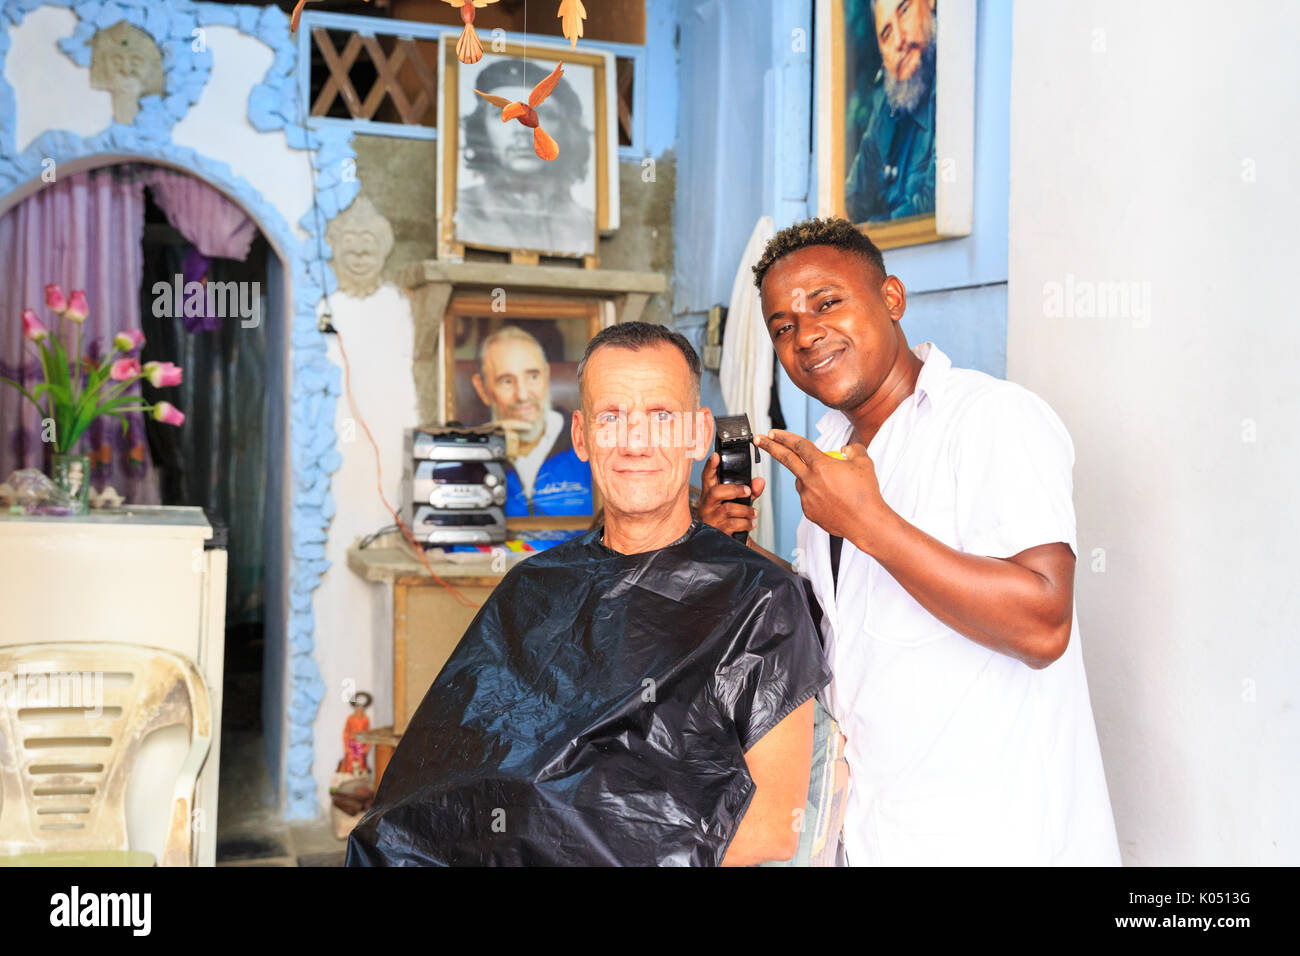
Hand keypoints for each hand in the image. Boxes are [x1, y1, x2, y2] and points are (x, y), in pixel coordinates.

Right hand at [699, 452, 765, 536]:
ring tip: (754, 513)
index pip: (707, 477)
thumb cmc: (728, 518)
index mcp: (710, 494)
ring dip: (745, 510)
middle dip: (735, 490)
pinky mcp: (715, 531)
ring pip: (728, 509)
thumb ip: (750, 491)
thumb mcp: (738, 502)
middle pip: (716, 492)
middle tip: (748, 491)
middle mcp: (707, 505)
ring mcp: (710, 518)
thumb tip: (760, 482)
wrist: (722, 544)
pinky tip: (750, 523)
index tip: (716, 456)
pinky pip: (733, 524)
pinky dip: (746, 523)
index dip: (710, 466)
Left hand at [753, 429, 887, 547]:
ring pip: (802, 481)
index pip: (799, 445)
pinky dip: (817, 495)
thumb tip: (846, 448)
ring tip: (833, 486)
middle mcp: (810, 481)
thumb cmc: (865, 494)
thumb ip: (853, 450)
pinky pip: (808, 498)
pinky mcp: (808, 511)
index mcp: (822, 466)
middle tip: (758, 439)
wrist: (866, 522)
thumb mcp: (864, 463)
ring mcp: (807, 497)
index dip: (785, 436)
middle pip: (785, 459)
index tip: (774, 432)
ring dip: (809, 478)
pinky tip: (833, 500)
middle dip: (770, 446)